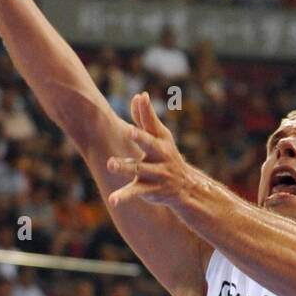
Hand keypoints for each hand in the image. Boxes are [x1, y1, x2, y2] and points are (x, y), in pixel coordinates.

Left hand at [106, 93, 192, 208]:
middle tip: (129, 130)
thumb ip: (145, 118)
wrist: (185, 187)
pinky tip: (113, 200)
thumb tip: (139, 95)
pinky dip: (123, 196)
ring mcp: (156, 173)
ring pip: (139, 169)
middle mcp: (160, 155)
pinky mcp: (149, 189)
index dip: (146, 111)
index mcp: (161, 140)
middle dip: (140, 137)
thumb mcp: (159, 136)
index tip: (140, 97)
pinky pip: (135, 193)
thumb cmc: (166, 155)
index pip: (152, 124)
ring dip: (125, 166)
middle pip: (149, 145)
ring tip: (111, 163)